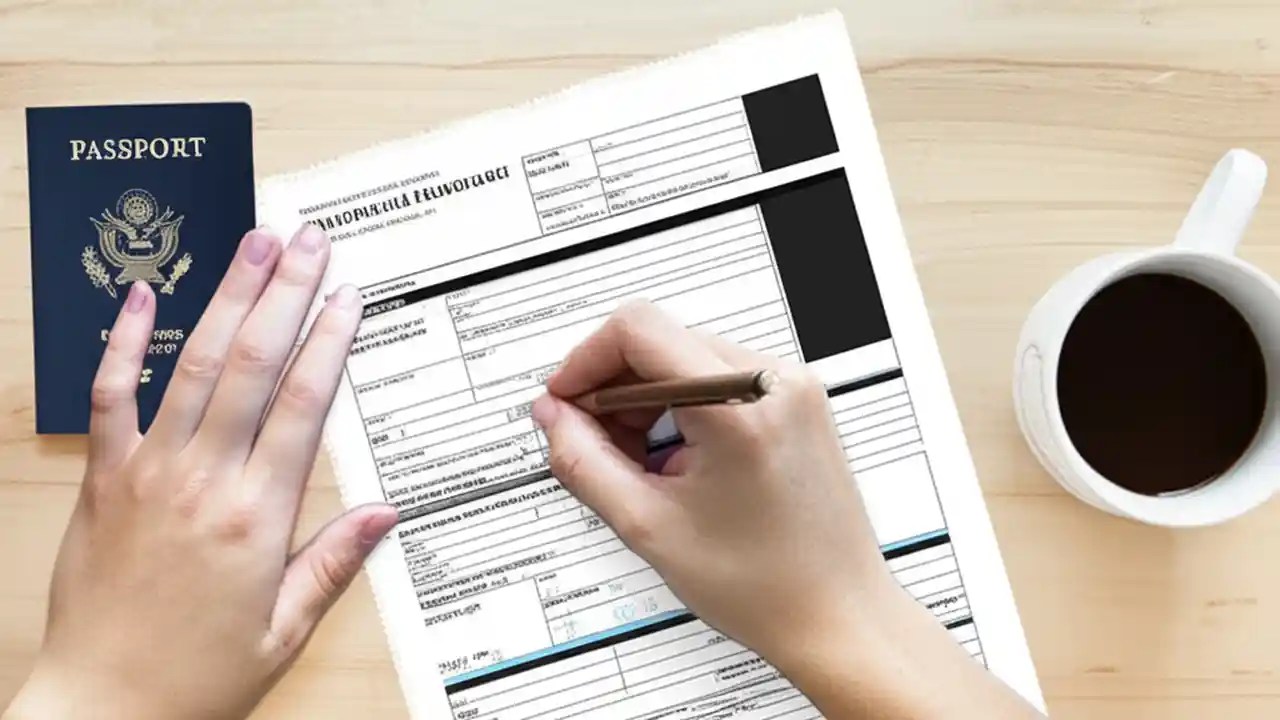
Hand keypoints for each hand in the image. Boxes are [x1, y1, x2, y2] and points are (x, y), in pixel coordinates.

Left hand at [5, 226, 396, 719]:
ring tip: (253, 245)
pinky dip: (122, 343)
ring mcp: (147, 472)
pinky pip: (109, 397)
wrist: (101, 709)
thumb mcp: (285, 630)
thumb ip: (335, 562)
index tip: (347, 295)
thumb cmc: (195, 679)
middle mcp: (202, 480)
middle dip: (285, 292)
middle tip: (308, 239)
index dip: (329, 340)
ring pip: (194, 365)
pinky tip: (139, 297)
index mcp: (256, 516)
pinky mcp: (103, 480)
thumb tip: (386, 511)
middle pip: (254, 363)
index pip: (304, 404)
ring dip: (227, 298)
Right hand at [531, 301, 1042, 719]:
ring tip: (642, 466)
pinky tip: (676, 461)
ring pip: (688, 357)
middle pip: (662, 340)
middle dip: (614, 388)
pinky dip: (684, 409)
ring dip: (647, 400)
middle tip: (593, 443)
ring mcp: (793, 390)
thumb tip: (554, 418)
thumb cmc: (770, 586)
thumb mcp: (649, 526)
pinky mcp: (798, 404)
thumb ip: (583, 462)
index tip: (567, 398)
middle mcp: (774, 383)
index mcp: (739, 406)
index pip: (638, 329)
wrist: (839, 616)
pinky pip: (721, 379)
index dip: (586, 362)